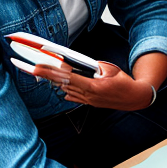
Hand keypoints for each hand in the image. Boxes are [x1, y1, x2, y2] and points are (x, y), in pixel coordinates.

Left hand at [35, 61, 153, 110]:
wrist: (134, 98)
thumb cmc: (124, 82)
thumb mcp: (111, 69)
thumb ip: (95, 67)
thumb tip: (81, 64)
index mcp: (93, 86)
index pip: (67, 77)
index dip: (51, 72)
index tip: (37, 67)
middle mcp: (88, 95)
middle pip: (62, 83)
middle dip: (46, 75)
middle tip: (32, 68)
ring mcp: (88, 100)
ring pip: (66, 90)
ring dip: (56, 81)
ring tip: (44, 73)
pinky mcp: (90, 103)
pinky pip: (73, 96)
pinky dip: (66, 89)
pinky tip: (61, 85)